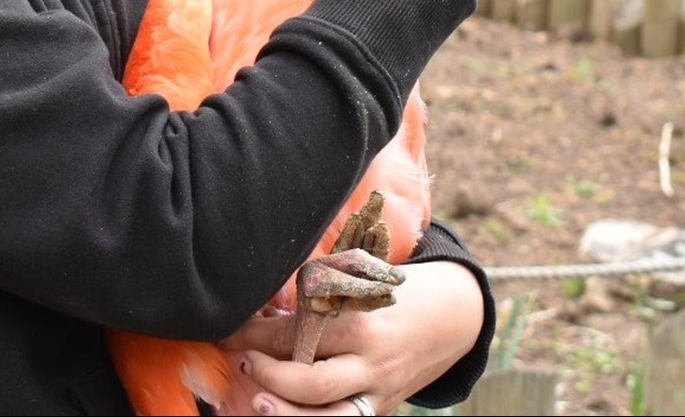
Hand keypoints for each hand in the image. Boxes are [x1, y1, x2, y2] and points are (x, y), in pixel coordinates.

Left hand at [223, 262, 483, 415]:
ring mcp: (378, 391)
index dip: (256, 333)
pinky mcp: (383, 408)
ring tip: (258, 403)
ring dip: (287, 413)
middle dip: (269, 374)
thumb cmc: (398, 290)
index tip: (229, 329)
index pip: (299, 332)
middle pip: (311, 380)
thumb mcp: (363, 280)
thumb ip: (318, 295)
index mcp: (362, 321)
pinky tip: (286, 414)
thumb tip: (262, 310)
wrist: (455, 316)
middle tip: (244, 359)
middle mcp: (371, 361)